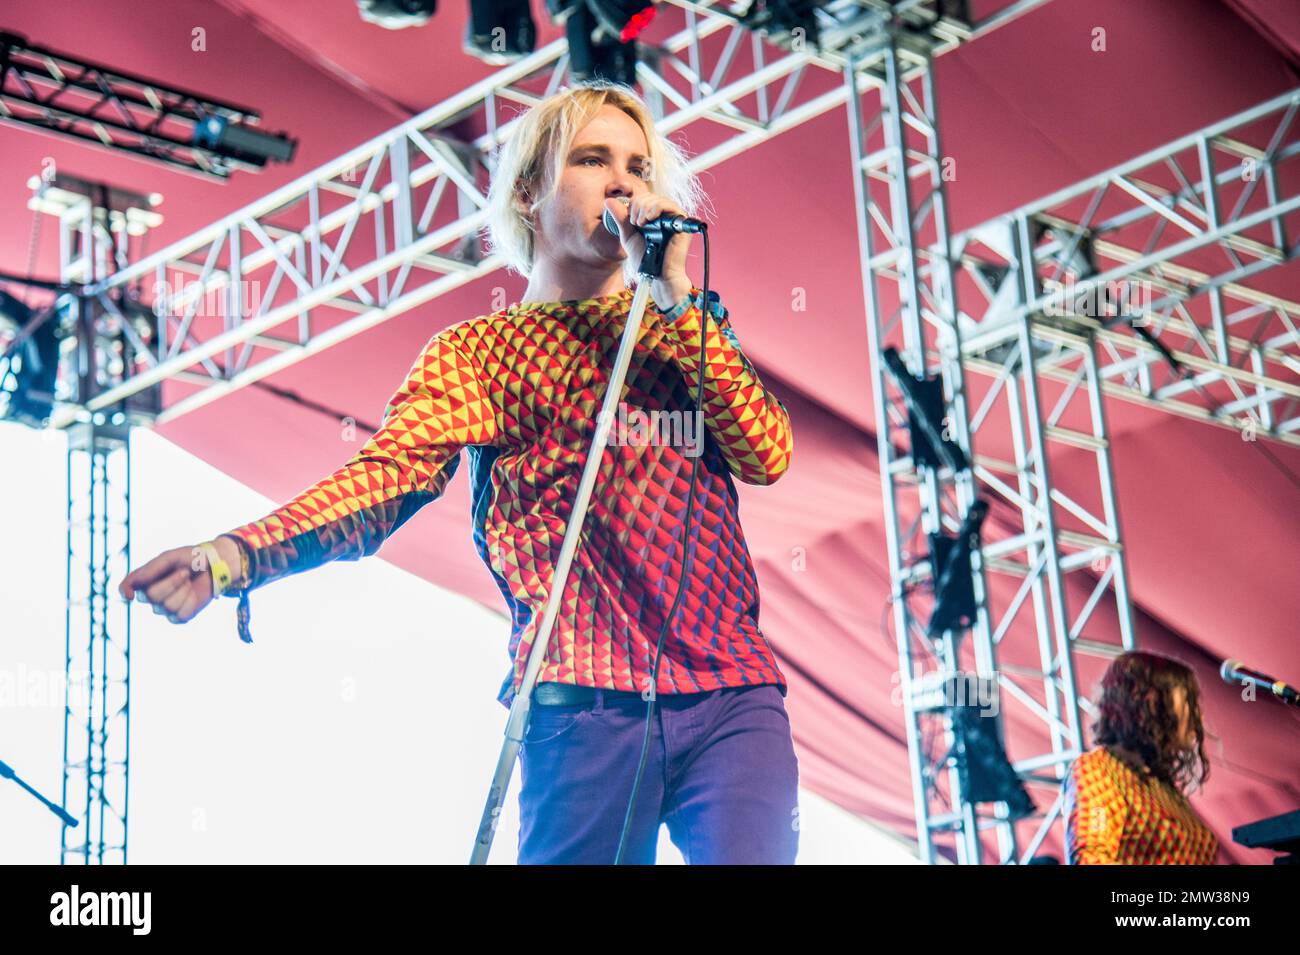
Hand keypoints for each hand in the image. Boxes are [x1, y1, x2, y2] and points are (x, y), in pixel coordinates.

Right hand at [117, 537, 239, 623]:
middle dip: (171, 583)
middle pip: (150, 597)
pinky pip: (180, 615)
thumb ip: (152, 569)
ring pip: (166, 607)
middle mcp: (150, 595)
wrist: (215, 566)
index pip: (126, 587)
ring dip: (183, 591)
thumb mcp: (171, 557)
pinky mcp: (178, 617)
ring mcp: (164, 608)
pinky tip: (193, 594)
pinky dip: (191, 602)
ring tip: (189, 581)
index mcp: (145, 578)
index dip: (125, 591)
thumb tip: (133, 586)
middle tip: (184, 572)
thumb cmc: (191, 559)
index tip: (130, 594)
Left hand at [604, 195, 693, 311]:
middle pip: (650, 196)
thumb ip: (620, 218)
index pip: (643, 199)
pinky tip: (649, 218)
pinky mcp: (681, 222)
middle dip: (638, 206)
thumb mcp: (628, 235)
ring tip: (641, 223)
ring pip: (658, 199)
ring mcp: (673, 218)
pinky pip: (670, 205)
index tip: (630, 220)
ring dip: (645, 207)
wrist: (657, 274)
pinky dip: (657, 208)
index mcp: (652, 217)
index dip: (634, 204)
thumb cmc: (644, 258)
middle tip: (635, 223)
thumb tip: (608, 201)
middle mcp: (664, 216)